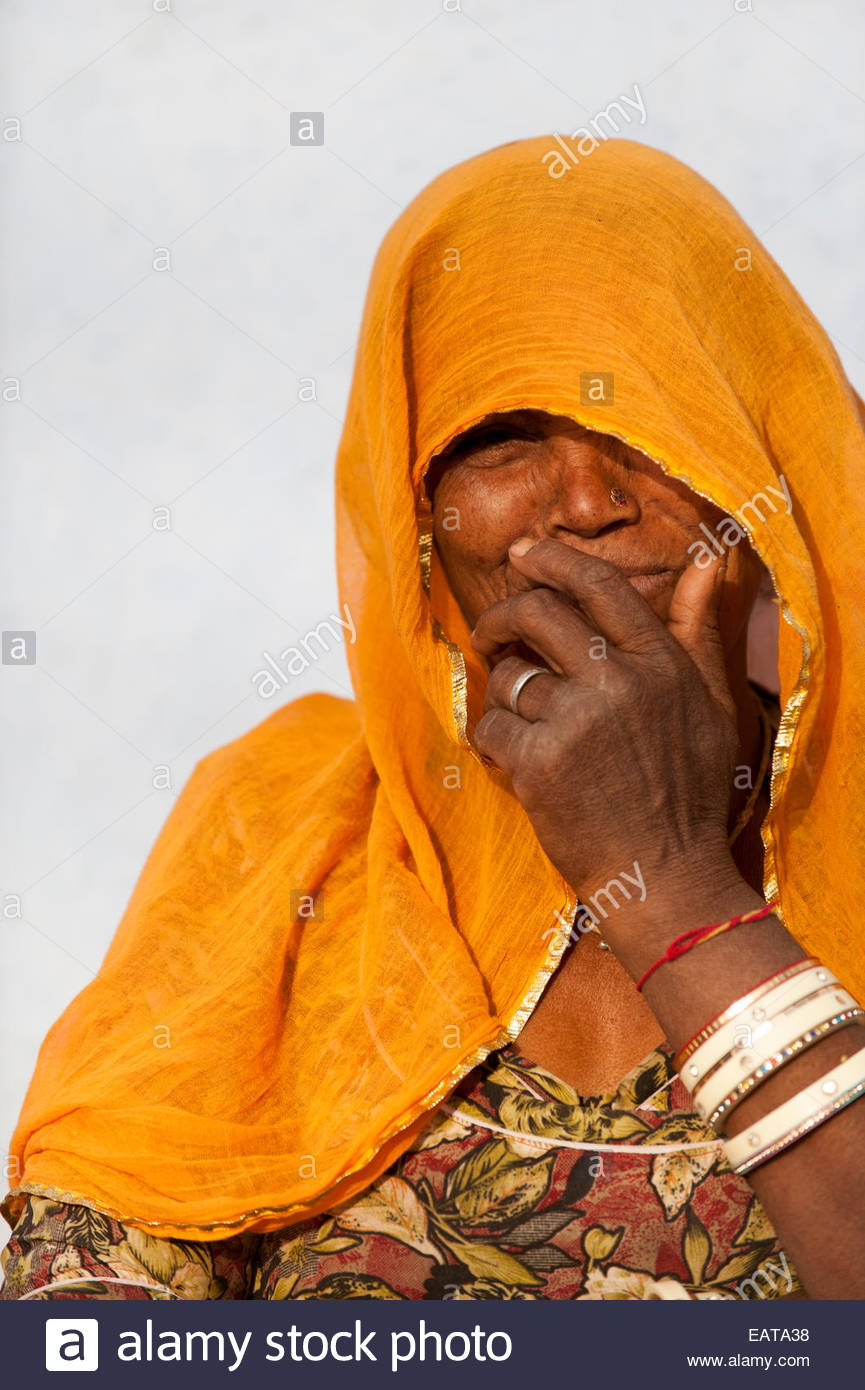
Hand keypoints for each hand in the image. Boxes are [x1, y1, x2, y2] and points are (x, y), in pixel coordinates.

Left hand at [470, 537, 741, 904]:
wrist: (665, 878)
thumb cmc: (688, 795)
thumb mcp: (712, 707)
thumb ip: (699, 632)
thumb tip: (710, 559)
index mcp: (661, 663)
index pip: (598, 585)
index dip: (552, 559)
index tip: (522, 553)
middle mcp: (619, 681)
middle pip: (537, 612)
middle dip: (501, 616)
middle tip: (490, 633)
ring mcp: (576, 720)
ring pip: (508, 676)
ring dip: (503, 696)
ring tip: (521, 724)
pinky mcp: (538, 761)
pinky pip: (489, 726)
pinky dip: (492, 742)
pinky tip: (514, 761)